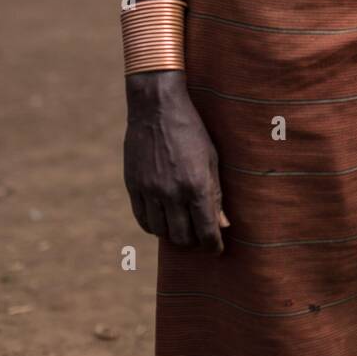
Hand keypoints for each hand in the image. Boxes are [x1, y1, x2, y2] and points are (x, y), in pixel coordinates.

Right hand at [124, 72, 227, 251]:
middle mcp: (171, 192)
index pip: (206, 231)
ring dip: (173, 235)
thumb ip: (216, 193)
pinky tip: (162, 222)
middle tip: (200, 237)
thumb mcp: (212, 158)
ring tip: (182, 228)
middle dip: (194, 242)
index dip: (213, 245)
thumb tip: (223, 224)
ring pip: (161, 232)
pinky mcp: (133, 186)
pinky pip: (142, 219)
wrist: (156, 107)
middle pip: (182, 237)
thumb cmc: (191, 130)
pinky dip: (153, 227)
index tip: (217, 249)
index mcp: (196, 185)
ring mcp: (149, 191)